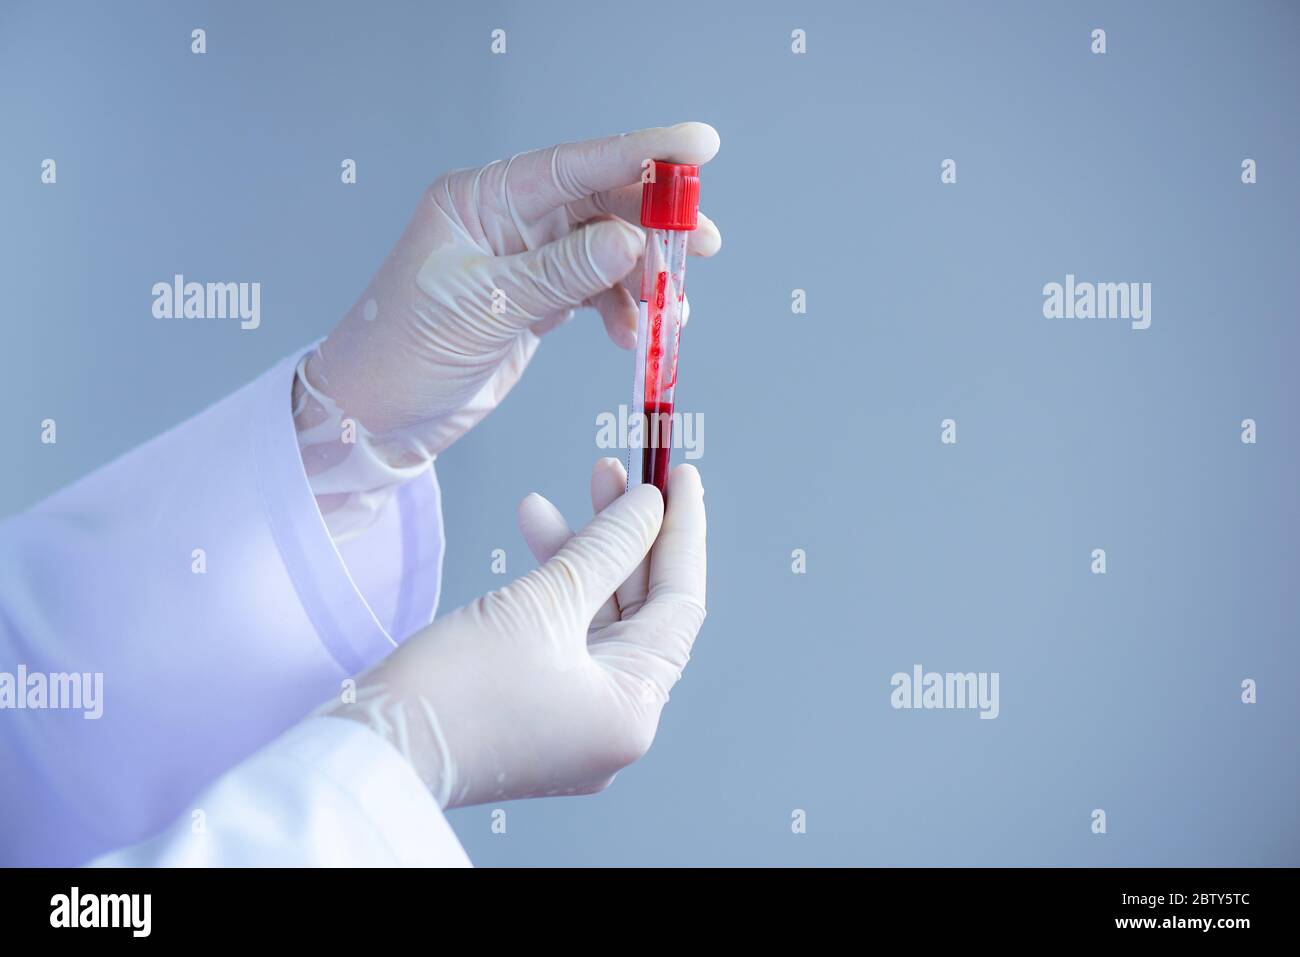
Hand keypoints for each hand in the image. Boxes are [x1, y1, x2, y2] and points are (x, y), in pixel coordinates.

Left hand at [306, 124, 720, 463]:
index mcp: (481, 198)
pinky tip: (634, 335)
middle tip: (701, 245)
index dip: (640, 152)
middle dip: (654, 224)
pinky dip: (622, 310)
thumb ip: (560, 273)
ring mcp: (524, 258)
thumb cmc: (403, 350)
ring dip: (644, 279)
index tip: (699, 148)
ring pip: (606, 250)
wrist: (378, 414)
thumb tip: (630, 241)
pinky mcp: (535, 298)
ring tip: (670, 314)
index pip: (572, 164)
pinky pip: (596, 290)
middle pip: (600, 203)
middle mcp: (507, 219)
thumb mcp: (484, 307)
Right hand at [326, 460, 706, 807]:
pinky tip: (529, 537)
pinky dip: (552, 589)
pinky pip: (563, 638)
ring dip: (577, 554)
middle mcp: (614, 722)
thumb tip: (648, 506)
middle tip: (608, 470)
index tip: (680, 473)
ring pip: (596, 618)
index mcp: (634, 709)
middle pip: (639, 608)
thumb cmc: (455, 689)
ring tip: (541, 500)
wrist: (371, 755)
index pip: (680, 603)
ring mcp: (575, 721)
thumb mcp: (542, 603)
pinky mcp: (536, 712)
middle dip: (622, 535)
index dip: (682, 531)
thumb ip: (605, 547)